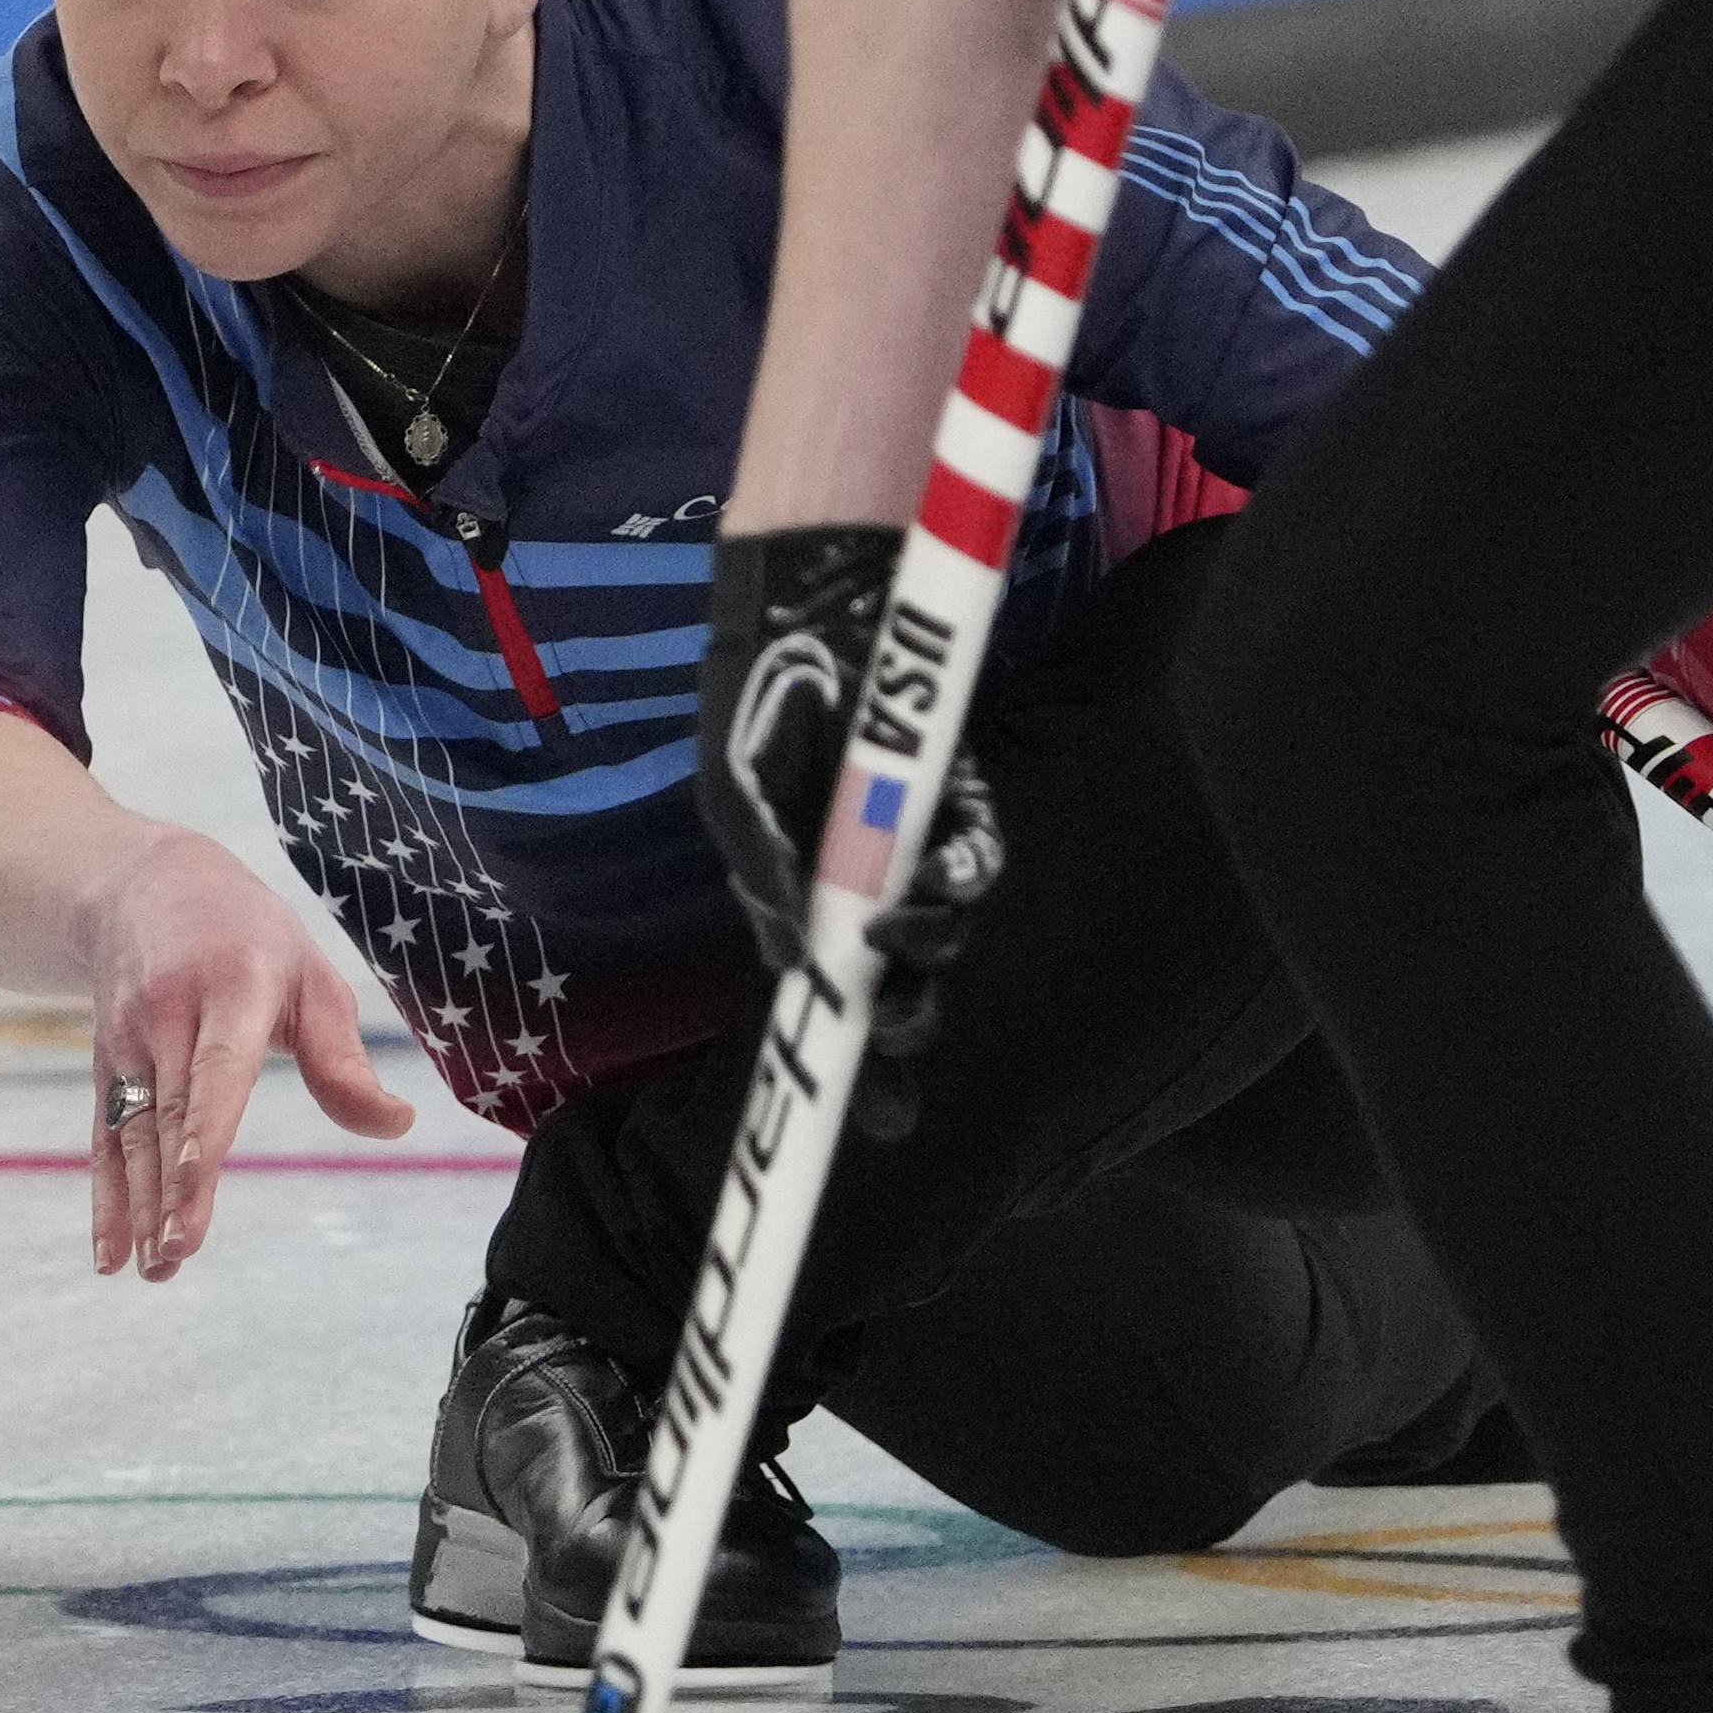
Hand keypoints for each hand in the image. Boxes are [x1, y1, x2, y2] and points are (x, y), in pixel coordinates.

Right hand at [73, 826, 413, 1280]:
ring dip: (139, 1206)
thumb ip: (343, 1056)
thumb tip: (395, 1124)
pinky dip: (107, 1197)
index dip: (203, 1132)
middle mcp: (168, 1017)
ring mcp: (129, 1042)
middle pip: (167, 1113)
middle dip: (170, 1189)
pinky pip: (105, 1137)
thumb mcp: (310, 973)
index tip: (195, 1190)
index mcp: (230, 988)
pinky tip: (112, 1252)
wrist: (143, 884)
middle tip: (176, 1255)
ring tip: (155, 1269)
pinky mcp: (107, 1065)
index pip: (215, 1069)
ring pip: (132, 1133)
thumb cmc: (247, 935)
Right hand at [695, 523, 991, 1128]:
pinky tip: (937, 882)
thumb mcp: (736, 793)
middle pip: (896, 980)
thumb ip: (767, 877)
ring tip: (906, 969)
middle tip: (896, 1055)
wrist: (817, 592)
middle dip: (898, 1029)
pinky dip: (960, 880)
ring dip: (929, 960)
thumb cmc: (760, 692)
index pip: (829, 990)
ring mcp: (915, 837)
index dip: (847, 1059)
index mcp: (802, 890)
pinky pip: (975, 854)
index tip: (865, 1121)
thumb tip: (796, 964)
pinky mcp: (960, 790)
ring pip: (942, 929)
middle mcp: (865, 876)